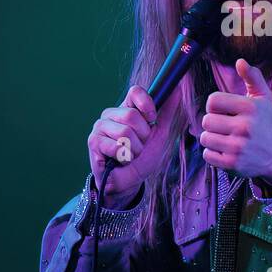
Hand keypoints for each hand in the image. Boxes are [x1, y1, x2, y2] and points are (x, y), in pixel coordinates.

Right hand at [87, 86, 179, 204]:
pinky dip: (124, 157)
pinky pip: (115, 146)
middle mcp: (111, 114)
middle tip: (139, 145)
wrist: (130, 182)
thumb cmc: (143, 157)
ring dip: (134, 150)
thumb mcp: (160, 133)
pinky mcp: (93, 142)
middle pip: (132, 115)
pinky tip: (120, 160)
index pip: (135, 91)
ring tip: (130, 154)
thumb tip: (178, 89)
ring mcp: (100, 127)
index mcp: (126, 108)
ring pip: (124, 132)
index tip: (152, 119)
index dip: (146, 104)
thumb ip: (167, 111)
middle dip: (143, 136)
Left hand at [200, 59, 271, 186]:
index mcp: (249, 107)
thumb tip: (240, 61)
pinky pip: (207, 155)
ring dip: (211, 138)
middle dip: (213, 123)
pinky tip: (225, 150)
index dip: (214, 106)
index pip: (212, 101)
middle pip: (206, 121)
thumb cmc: (265, 122)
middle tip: (225, 126)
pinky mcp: (232, 164)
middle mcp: (244, 127)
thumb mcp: (263, 97)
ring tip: (225, 138)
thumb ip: (252, 77)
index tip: (224, 111)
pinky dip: (213, 153)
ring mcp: (238, 147)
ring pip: (205, 138)